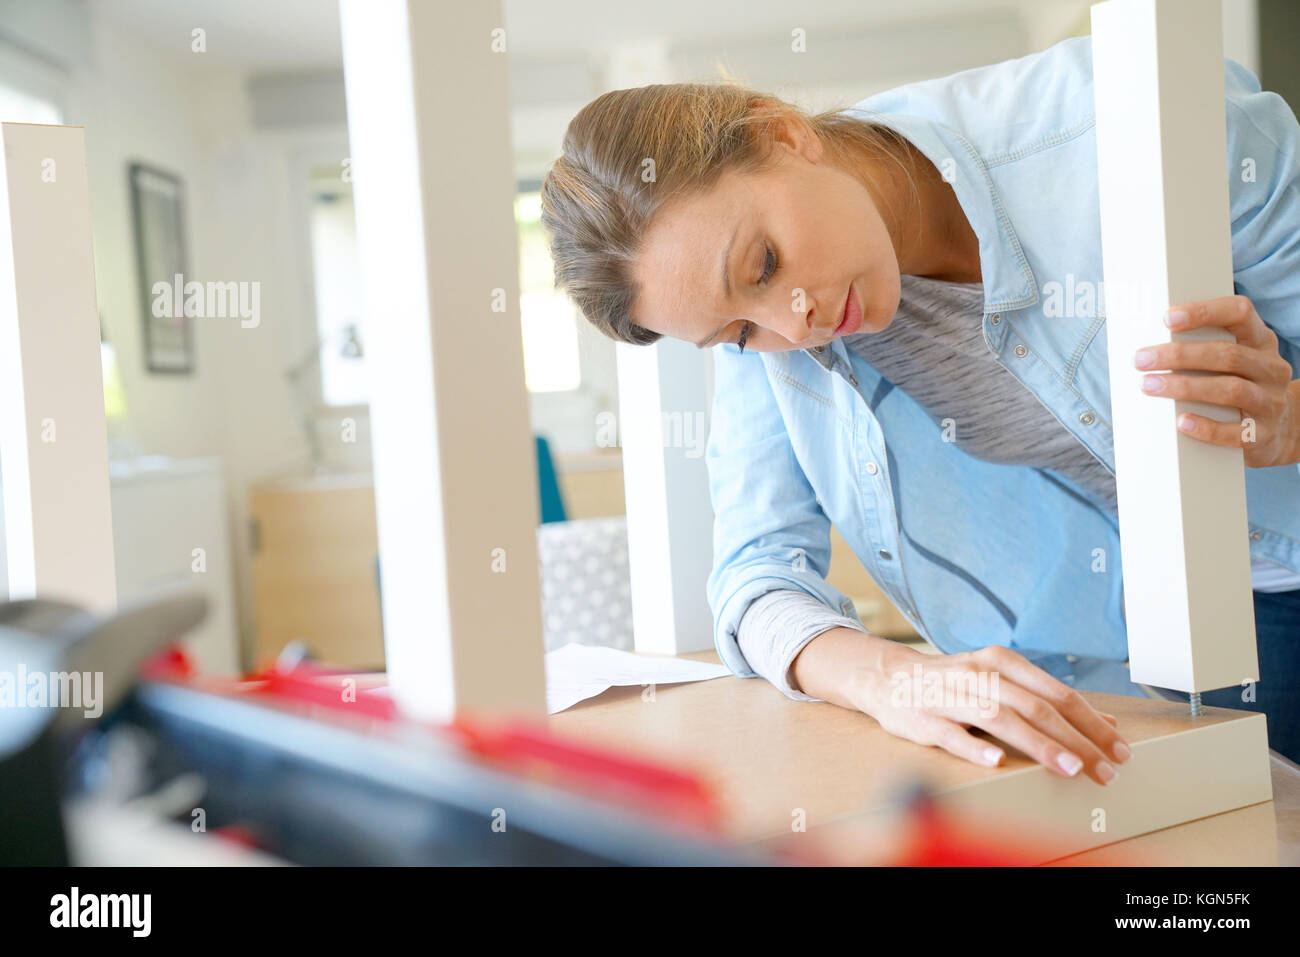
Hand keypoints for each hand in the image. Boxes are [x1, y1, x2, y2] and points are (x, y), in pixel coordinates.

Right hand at [790, 628, 1129, 784]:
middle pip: (1034, 706)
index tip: (1117, 748)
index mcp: (999, 661)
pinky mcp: (921, 718)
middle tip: (1103, 769)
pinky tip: (996, 761)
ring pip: (999, 718)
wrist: (887, 676)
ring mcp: (948, 695)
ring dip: (1037, 745)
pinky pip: (950, 733)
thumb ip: (1047, 700)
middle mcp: (976, 673)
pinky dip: (974, 747)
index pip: (1055, 692)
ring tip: (1068, 768)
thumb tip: (1106, 724)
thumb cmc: (953, 682)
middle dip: (1074, 740)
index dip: (1090, 722)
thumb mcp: (1000, 680)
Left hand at [1135, 294, 1298, 467]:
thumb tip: (1146, 349)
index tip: (1167, 318)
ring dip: (1185, 387)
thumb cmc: (1239, 386)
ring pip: (1231, 389)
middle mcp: (1270, 368)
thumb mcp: (1233, 361)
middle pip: (1227, 354)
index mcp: (1260, 341)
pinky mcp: (1263, 434)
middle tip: (1141, 360)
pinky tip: (1181, 422)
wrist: (1280, 429)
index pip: (1240, 313)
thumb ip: (1202, 349)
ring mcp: (1271, 402)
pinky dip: (1207, 427)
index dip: (1205, 312)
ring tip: (1149, 385)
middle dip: (1179, 355)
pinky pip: (1236, 432)